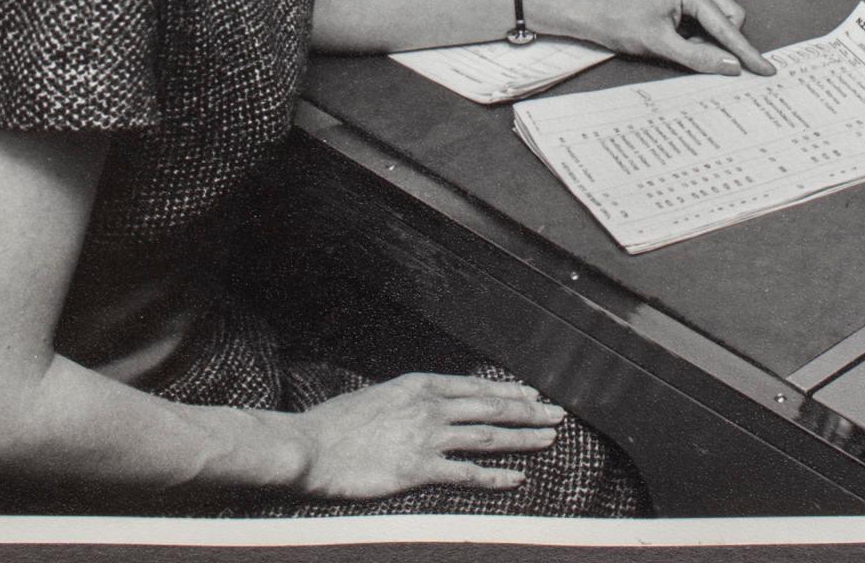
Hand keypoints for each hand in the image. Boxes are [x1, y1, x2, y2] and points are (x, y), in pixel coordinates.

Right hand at [288, 372, 564, 498]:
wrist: (309, 447)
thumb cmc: (334, 427)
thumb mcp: (376, 399)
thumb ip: (405, 404)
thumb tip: (421, 409)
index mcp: (418, 385)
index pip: (475, 387)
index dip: (507, 392)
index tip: (530, 395)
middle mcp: (430, 406)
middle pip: (490, 408)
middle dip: (527, 411)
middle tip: (555, 414)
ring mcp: (428, 438)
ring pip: (488, 436)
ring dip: (523, 438)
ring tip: (549, 438)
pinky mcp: (420, 470)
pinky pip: (468, 474)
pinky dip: (497, 477)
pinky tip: (518, 479)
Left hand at [542, 0, 773, 76]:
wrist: (587, 8)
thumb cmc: (618, 20)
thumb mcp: (661, 45)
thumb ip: (699, 56)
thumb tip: (732, 66)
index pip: (729, 26)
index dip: (747, 52)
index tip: (767, 70)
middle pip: (730, 17)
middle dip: (724, 42)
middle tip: (698, 57)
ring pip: (717, 18)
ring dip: (709, 38)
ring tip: (678, 47)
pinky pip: (703, 17)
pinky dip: (698, 34)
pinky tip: (676, 41)